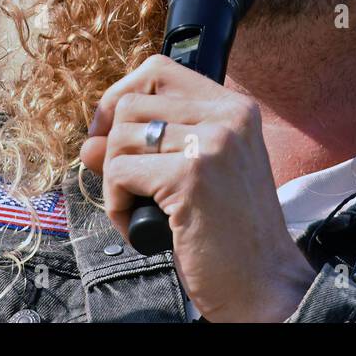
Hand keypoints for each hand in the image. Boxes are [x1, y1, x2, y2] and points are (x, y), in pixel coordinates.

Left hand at [80, 54, 317, 321]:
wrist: (266, 285)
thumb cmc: (232, 235)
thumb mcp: (196, 175)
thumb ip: (148, 148)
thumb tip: (90, 143)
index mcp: (235, 109)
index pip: (158, 70)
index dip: (122, 97)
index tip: (112, 135)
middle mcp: (227, 117)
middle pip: (131, 104)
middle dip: (114, 148)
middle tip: (128, 186)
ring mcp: (211, 144)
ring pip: (120, 139)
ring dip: (116, 182)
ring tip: (142, 211)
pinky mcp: (190, 177)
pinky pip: (119, 174)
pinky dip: (117, 205)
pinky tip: (143, 227)